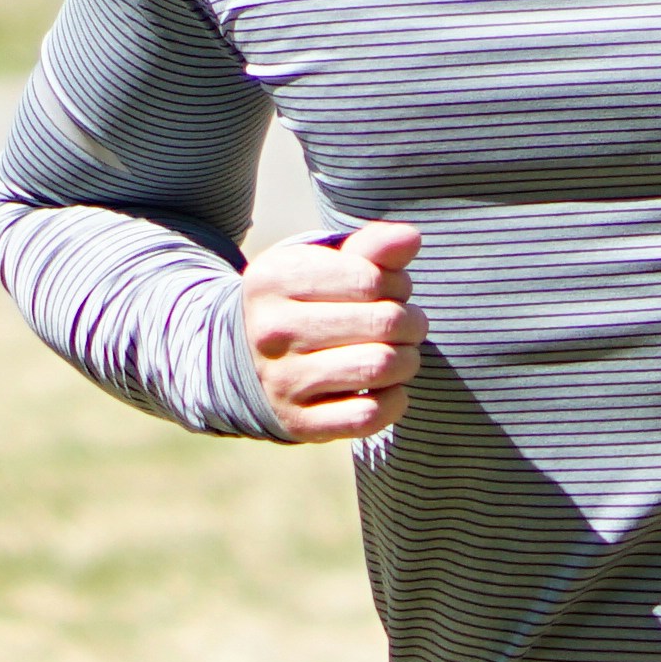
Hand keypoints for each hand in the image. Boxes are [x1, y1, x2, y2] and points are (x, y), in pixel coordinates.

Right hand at [240, 217, 425, 441]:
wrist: (248, 359)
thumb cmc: (305, 302)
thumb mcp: (325, 263)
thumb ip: (371, 247)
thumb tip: (411, 238)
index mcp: (275, 279)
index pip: (370, 278)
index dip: (398, 284)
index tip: (392, 291)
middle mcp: (271, 331)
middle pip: (384, 322)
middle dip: (412, 322)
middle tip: (407, 324)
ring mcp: (282, 381)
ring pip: (380, 367)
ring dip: (408, 361)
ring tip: (401, 354)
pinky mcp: (298, 423)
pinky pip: (368, 416)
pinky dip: (395, 401)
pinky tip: (388, 388)